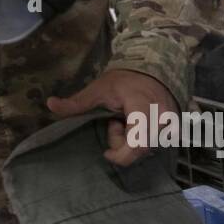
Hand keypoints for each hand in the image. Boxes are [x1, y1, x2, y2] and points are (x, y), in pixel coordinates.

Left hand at [46, 69, 177, 166]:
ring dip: (130, 140)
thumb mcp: (98, 89)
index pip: (138, 143)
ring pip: (147, 149)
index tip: (106, 151)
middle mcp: (162, 118)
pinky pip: (154, 145)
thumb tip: (49, 104)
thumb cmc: (124, 81)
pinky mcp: (174, 131)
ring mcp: (171, 125)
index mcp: (143, 106)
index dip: (120, 153)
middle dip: (122, 143)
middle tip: (114, 124)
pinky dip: (140, 139)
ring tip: (125, 120)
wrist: (153, 70)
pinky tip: (136, 124)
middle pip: (139, 149)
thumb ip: (77, 102)